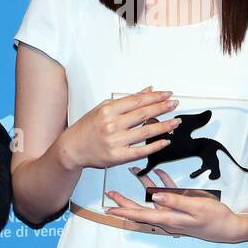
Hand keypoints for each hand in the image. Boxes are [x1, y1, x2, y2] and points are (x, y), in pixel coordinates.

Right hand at [56, 86, 180, 170]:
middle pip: (143, 114)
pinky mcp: (117, 157)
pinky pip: (141, 151)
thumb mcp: (104, 108)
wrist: (72, 148)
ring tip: (175, 122)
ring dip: (164, 126)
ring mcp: (115, 141)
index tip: (167, 95)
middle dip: (162, 108)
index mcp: (108, 110)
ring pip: (145, 132)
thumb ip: (128, 100)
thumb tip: (148, 90)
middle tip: (175, 104)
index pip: (137, 101)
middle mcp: (111, 124)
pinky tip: (165, 141)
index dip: (155, 97)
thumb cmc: (87, 127)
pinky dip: (155, 146)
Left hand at [104, 167, 246, 242]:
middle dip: (125, 201)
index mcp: (169, 218)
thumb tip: (155, 197)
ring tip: (133, 172)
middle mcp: (168, 215)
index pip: (140, 215)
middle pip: (141, 208)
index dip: (124, 211)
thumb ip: (175, 201)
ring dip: (144, 184)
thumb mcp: (195, 208)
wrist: (228, 226)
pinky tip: (158, 171)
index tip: (110, 209)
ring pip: (154, 197)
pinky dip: (163, 181)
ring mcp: (175, 209)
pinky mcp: (183, 203)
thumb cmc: (213, 219)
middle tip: (111, 193)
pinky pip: (169, 191)